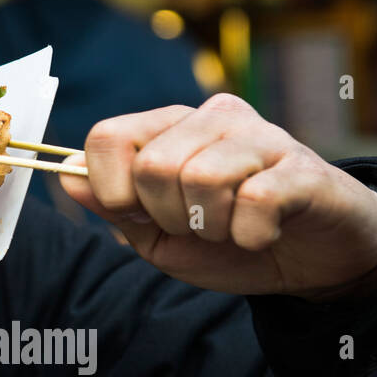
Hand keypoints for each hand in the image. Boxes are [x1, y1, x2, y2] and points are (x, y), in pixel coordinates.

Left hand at [58, 93, 376, 297]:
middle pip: (152, 166)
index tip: (140, 214)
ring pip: (200, 179)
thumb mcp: (156, 234)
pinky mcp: (302, 167)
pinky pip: (255, 200)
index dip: (112, 190)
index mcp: (169, 126)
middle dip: (167, 217)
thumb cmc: (228, 240)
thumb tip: (65, 173)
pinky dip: (250, 234)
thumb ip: (112, 205)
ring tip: (231, 227)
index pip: (106, 137)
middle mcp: (212, 117)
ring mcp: (260, 136)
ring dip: (211, 227)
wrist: (311, 260)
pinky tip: (263, 232)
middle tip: (199, 225)